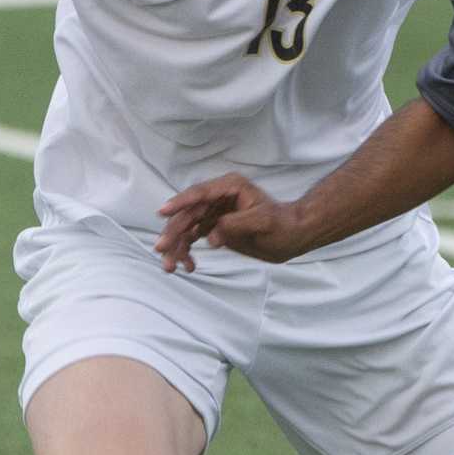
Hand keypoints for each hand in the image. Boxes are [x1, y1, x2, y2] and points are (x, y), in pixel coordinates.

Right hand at [155, 175, 311, 268]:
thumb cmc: (283, 225)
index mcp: (229, 187)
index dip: (179, 203)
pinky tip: (188, 266)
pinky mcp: (213, 227)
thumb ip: (236, 225)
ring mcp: (213, 213)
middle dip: (173, 233)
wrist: (292, 236)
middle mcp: (217, 198)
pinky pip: (192, 238)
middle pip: (187, 213)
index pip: (199, 194)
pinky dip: (186, 252)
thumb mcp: (263, 222)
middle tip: (161, 250)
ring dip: (176, 247)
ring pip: (186, 228)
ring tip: (170, 267)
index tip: (162, 212)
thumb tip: (211, 237)